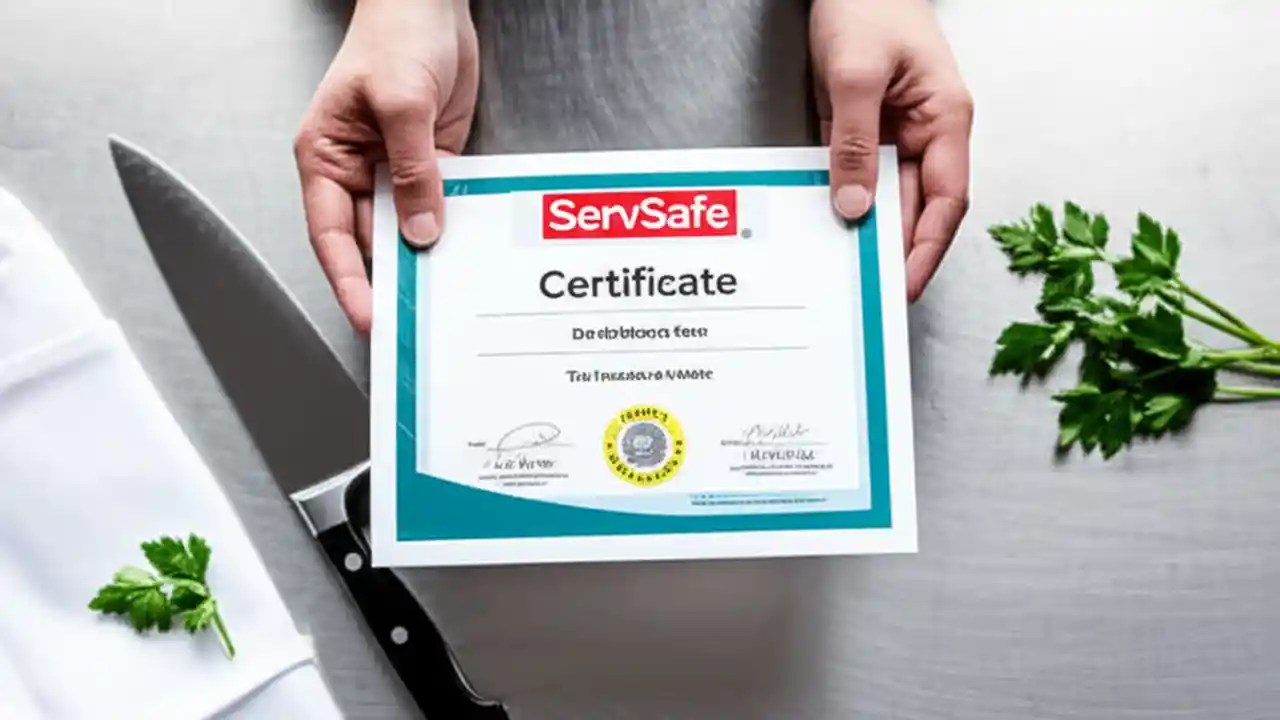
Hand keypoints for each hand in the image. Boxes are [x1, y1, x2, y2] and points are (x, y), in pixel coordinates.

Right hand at [293, 0, 477, 332]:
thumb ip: (411, 169)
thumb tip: (420, 229)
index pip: (330, 234)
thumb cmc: (395, 33)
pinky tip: (467, 250)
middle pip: (371, 239)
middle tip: (415, 316)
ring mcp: (395, 169)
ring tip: (444, 291)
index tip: (368, 316)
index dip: (349, 280)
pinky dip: (452, 227)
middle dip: (392, 275)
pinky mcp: (431, 163)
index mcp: (326, 157)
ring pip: (408, 228)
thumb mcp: (400, 102)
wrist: (434, 3)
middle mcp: (357, 170)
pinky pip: (440, 205)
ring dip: (426, 255)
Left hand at [810, 0, 973, 300]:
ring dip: (868, 232)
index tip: (907, 284)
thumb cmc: (868, 5)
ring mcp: (893, 136)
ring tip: (847, 271)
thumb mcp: (857, 73)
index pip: (946, 201)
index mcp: (946, 119)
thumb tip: (854, 205)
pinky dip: (845, 205)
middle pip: (916, 208)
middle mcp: (926, 134)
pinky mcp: (860, 133)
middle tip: (870, 293)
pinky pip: (855, 179)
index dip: (929, 247)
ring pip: (884, 198)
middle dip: (896, 251)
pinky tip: (829, 231)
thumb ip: (855, 141)